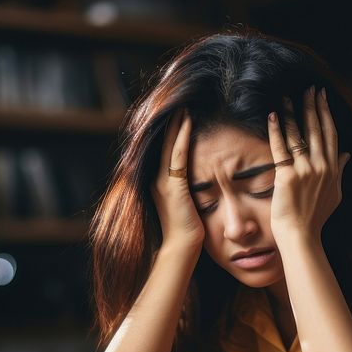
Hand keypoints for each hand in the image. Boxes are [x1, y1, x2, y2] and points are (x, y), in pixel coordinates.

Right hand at [152, 109, 204, 250]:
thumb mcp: (184, 204)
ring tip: (184, 107)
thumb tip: (194, 180)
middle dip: (171, 123)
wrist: (182, 247)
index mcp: (158, 183)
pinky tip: (188, 123)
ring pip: (170, 145)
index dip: (170, 133)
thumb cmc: (187, 230)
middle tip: (179, 104)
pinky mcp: (173, 186)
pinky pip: (178, 156)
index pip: (164, 151)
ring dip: (177, 125)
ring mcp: (163, 182)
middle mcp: (156, 179)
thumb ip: (185, 189)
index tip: (178, 116)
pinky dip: (183, 138)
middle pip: (163, 144)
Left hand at [267, 87, 350, 239]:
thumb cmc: (316, 217)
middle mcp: (321, 166)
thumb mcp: (335, 193)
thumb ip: (340, 171)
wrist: (301, 235)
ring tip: (287, 97)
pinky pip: (280, 148)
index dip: (325, 113)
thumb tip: (347, 154)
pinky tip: (273, 116)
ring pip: (298, 135)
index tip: (322, 97)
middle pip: (316, 129)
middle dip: (312, 106)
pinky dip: (276, 131)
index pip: (330, 134)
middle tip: (308, 89)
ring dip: (293, 113)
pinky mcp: (287, 176)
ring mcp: (305, 170)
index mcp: (332, 168)